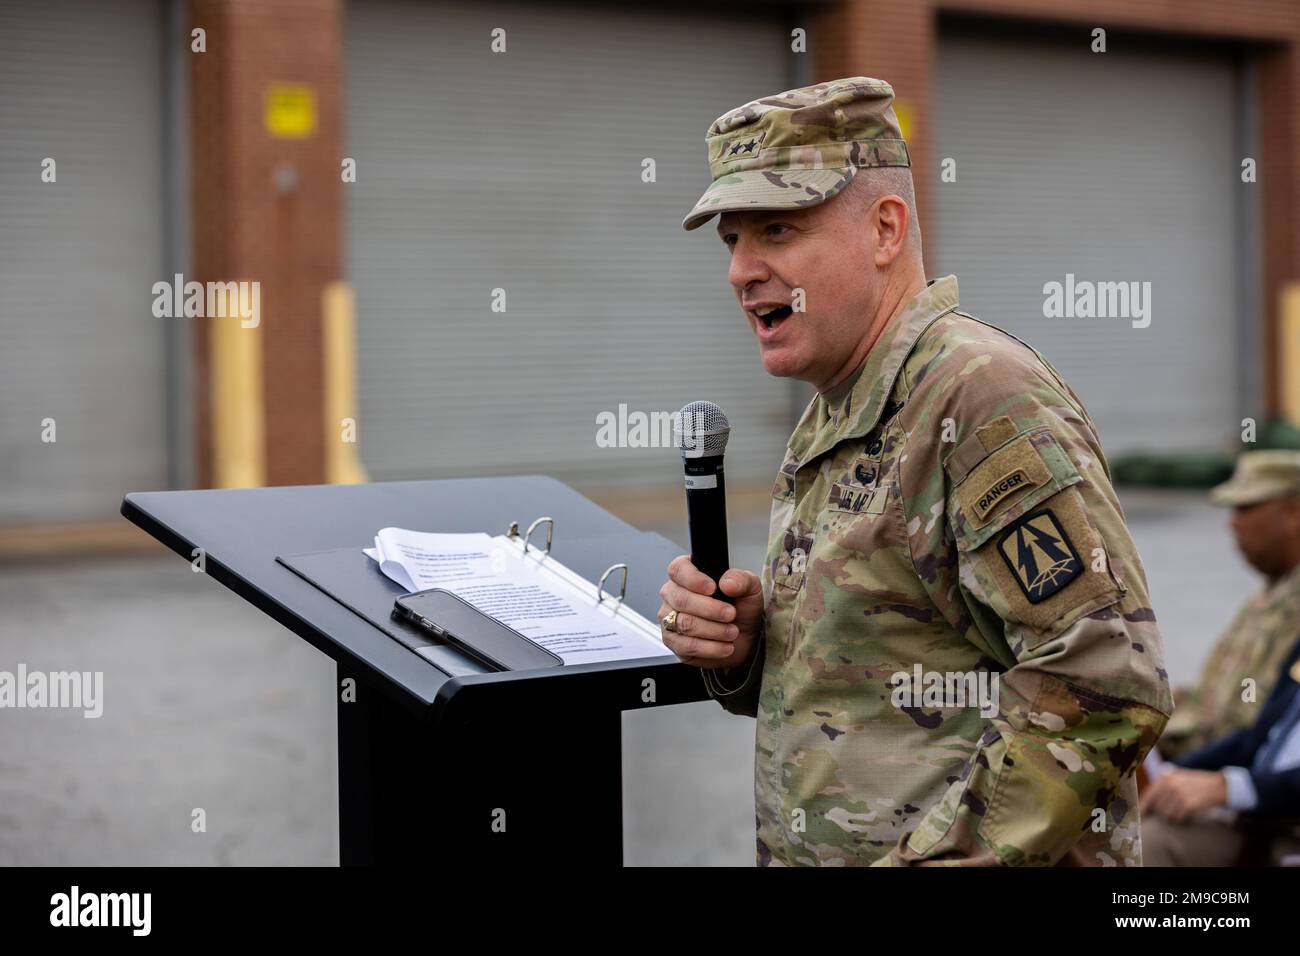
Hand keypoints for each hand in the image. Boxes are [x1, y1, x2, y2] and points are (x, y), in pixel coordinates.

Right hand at [657, 555, 762, 669]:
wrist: (744, 638)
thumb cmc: (741, 609)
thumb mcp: (750, 589)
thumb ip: (742, 579)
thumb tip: (727, 582)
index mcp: (687, 574)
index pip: (678, 570)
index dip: (693, 579)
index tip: (712, 588)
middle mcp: (673, 595)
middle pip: (681, 599)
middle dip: (710, 609)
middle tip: (730, 614)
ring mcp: (670, 619)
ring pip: (684, 623)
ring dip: (714, 630)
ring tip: (732, 631)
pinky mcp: (674, 643)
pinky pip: (686, 645)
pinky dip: (710, 647)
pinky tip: (725, 646)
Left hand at [1139, 768, 1227, 822]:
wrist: (1218, 786)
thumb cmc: (1195, 785)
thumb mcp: (1177, 780)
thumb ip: (1161, 789)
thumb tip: (1142, 806)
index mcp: (1164, 778)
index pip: (1148, 796)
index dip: (1143, 808)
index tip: (1141, 817)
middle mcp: (1169, 784)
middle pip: (1157, 808)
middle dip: (1162, 813)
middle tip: (1174, 811)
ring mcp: (1178, 794)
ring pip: (1166, 814)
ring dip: (1173, 816)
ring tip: (1182, 810)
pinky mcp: (1188, 803)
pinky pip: (1177, 818)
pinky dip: (1181, 819)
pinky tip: (1187, 813)